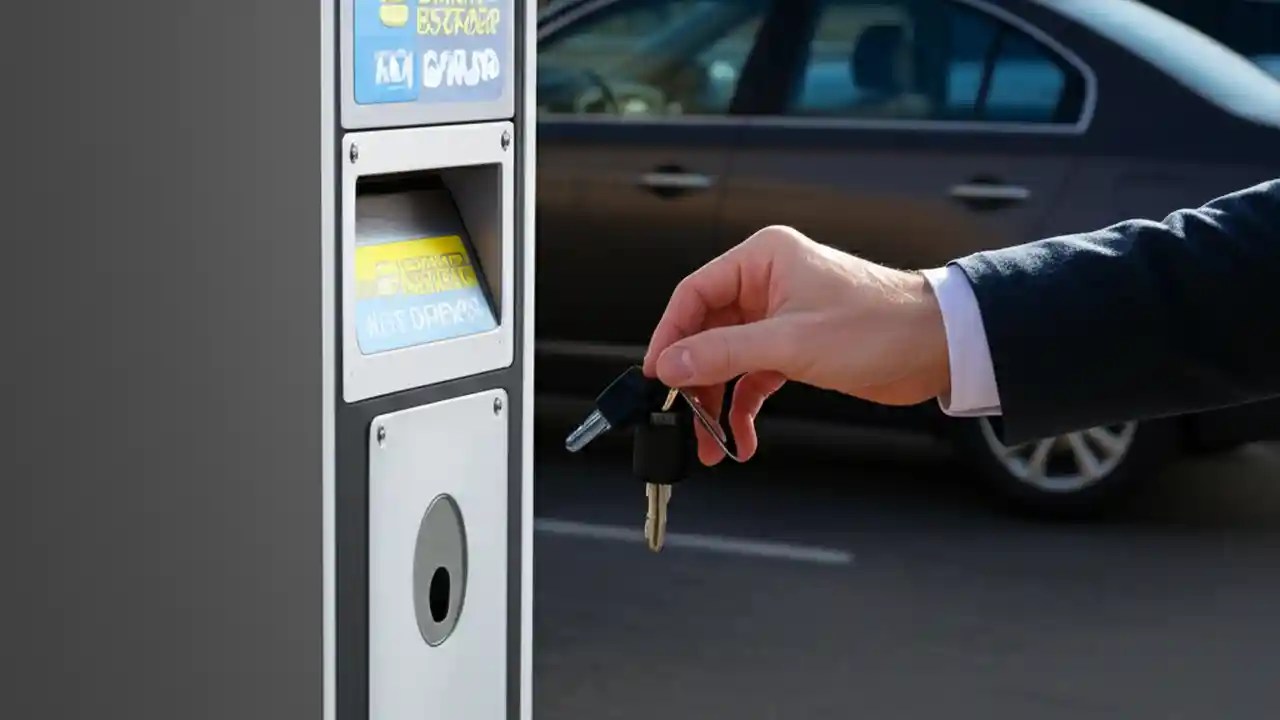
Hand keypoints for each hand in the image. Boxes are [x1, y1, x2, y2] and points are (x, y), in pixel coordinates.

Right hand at [642, 226, 950, 464]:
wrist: (937, 347)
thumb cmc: (881, 324)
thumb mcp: (790, 342)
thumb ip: (723, 354)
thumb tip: (671, 364)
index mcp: (762, 259)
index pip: (694, 294)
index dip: (670, 336)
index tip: (658, 374)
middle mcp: (767, 282)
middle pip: (706, 331)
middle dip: (693, 379)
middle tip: (682, 414)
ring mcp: (779, 316)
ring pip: (727, 359)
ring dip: (716, 401)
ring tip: (710, 440)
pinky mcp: (795, 347)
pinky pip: (753, 377)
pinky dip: (744, 407)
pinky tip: (740, 437)